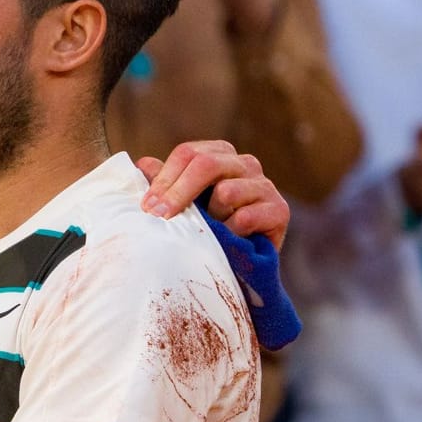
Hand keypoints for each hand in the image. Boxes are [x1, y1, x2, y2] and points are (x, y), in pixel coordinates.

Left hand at [138, 139, 288, 250]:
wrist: (245, 268)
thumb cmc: (210, 231)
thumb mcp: (183, 207)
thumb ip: (165, 185)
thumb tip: (143, 164)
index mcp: (219, 155)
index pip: (187, 153)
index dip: (164, 179)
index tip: (147, 206)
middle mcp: (245, 163)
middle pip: (206, 164)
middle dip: (178, 192)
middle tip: (160, 216)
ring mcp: (264, 184)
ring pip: (226, 192)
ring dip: (211, 218)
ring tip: (212, 232)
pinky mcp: (279, 209)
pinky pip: (245, 218)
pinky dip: (231, 234)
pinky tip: (231, 242)